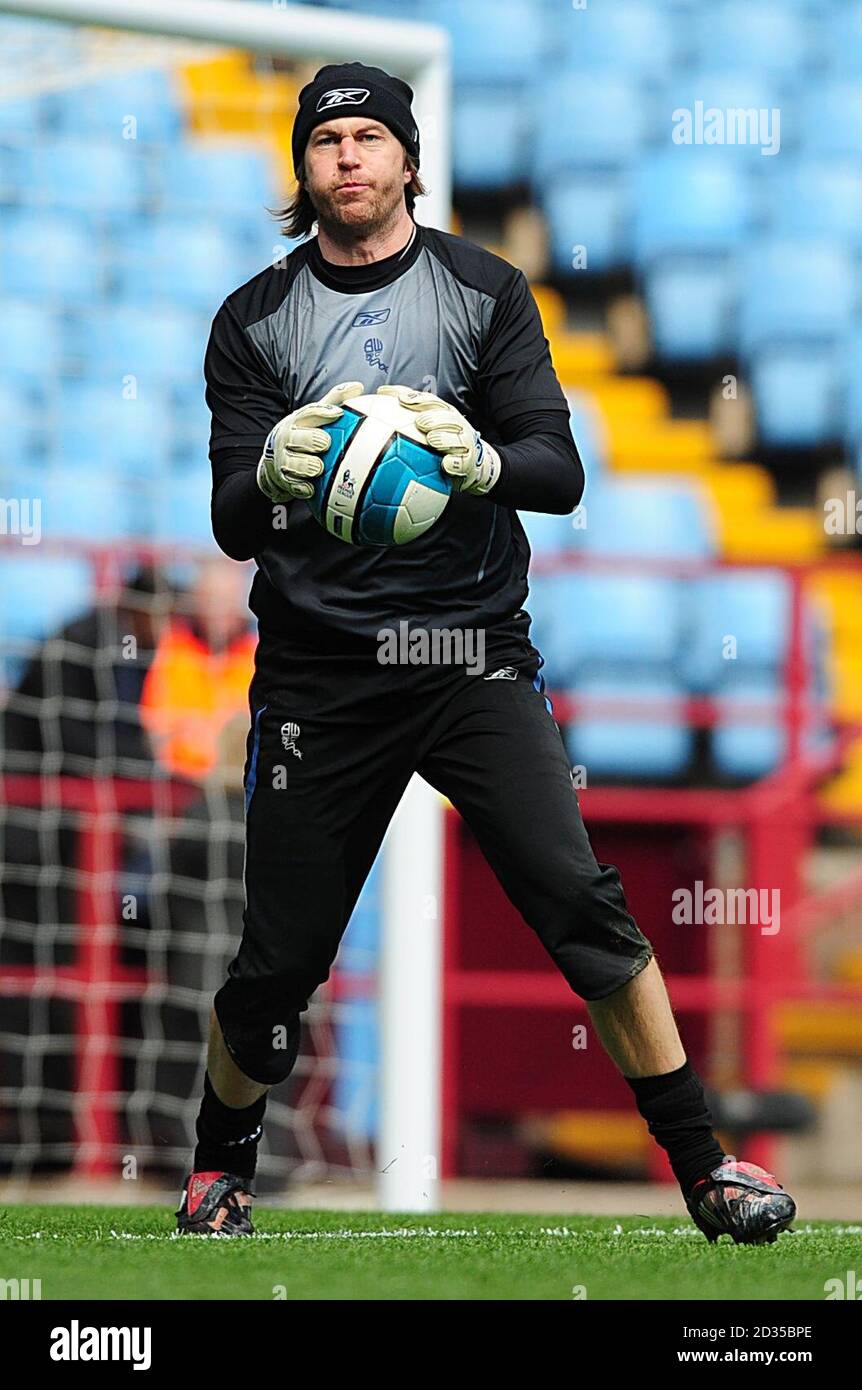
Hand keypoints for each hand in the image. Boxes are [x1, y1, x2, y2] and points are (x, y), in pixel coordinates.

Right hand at [257, 381, 363, 501]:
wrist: (277, 460)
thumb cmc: (304, 434)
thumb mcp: (315, 416)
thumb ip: (335, 401)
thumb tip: (358, 387)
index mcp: (299, 421)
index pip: (309, 413)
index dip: (322, 412)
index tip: (337, 413)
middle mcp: (289, 438)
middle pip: (297, 437)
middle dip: (310, 439)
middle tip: (324, 443)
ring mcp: (285, 460)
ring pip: (292, 463)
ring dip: (305, 465)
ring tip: (317, 467)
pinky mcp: (284, 480)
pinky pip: (292, 485)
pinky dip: (301, 487)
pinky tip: (310, 489)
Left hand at [376, 384, 501, 496]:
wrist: (470, 463)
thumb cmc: (442, 442)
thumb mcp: (427, 427)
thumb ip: (406, 416)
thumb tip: (379, 398)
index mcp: (442, 413)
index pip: (429, 401)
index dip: (416, 398)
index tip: (400, 400)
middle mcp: (455, 424)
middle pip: (446, 415)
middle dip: (434, 416)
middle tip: (419, 421)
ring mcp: (464, 442)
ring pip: (457, 437)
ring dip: (445, 437)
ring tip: (432, 439)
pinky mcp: (468, 462)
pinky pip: (462, 463)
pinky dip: (455, 463)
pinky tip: (446, 464)